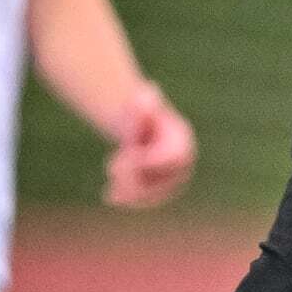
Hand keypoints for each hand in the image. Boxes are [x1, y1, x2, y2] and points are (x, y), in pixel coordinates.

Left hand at [104, 88, 195, 208]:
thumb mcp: (139, 106)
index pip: (173, 157)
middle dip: (138, 176)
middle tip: (111, 167)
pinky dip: (129, 200)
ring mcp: (171, 182)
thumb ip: (143, 104)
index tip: (127, 153)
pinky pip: (145, 201)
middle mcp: (182, 166)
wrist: (142, 131)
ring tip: (110, 189)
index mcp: (182, 143)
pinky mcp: (157, 193)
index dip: (151, 160)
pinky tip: (109, 196)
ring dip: (132, 192)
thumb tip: (148, 90)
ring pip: (154, 194)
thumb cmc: (140, 117)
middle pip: (164, 179)